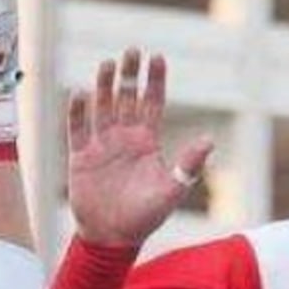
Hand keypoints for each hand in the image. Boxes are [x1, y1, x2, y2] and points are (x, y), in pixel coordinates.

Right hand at [68, 48, 214, 247]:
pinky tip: (79, 94)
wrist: (113, 238)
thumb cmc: (146, 217)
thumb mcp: (172, 190)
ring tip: (107, 63)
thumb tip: (211, 140)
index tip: (157, 57)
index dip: (154, 81)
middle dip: (129, 74)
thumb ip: (189, 164)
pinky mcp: (80, 157)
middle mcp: (124, 138)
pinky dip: (78, 112)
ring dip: (104, 86)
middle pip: (126, 98)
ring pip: (102, 107)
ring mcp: (101, 146)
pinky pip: (78, 129)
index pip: (152, 103)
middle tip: (131, 50)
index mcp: (147, 142)